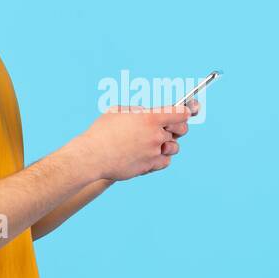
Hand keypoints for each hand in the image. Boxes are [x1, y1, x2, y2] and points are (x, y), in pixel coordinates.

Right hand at [74, 101, 194, 181]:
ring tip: (156, 143)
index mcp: (149, 117)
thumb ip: (138, 111)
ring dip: (168, 144)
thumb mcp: (119, 111)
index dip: (185, 111)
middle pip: (182, 129)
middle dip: (178, 127)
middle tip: (171, 127)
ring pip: (174, 147)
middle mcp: (155, 134)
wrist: (92, 156)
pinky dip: (161, 158)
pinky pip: (165, 162)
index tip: (186, 111)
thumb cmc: (101, 132)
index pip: (179, 113)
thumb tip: (148, 113)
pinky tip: (151, 155)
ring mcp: (154, 151)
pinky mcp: (149, 166)